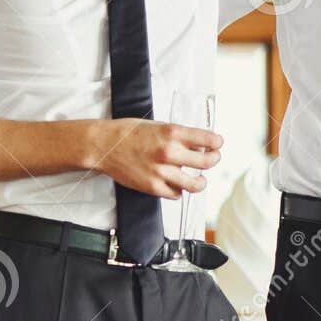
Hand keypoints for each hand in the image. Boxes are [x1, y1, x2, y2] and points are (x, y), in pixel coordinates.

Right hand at [87, 119, 222, 200]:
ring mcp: (161, 171)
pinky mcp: (153, 187)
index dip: (217, 143)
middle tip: (211, 159)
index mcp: (173, 133)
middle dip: (213, 160)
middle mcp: (169, 152)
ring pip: (196, 185)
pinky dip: (178, 190)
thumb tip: (201, 145)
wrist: (103, 145)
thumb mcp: (159, 126)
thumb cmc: (129, 133)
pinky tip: (175, 183)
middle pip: (208, 162)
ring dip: (200, 182)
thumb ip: (180, 136)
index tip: (217, 144)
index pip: (210, 140)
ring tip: (198, 179)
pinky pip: (177, 194)